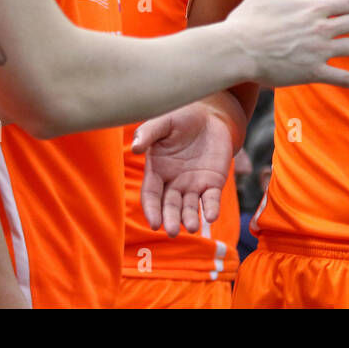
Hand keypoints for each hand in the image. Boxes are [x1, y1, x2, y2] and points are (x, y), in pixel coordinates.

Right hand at [133, 103, 236, 236]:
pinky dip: (211, 209)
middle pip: (170, 205)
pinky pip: (211, 199)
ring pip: (190, 207)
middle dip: (171, 219)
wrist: (211, 116)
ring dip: (190, 218)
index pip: (151, 195)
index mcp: (157, 171)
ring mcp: (194, 185)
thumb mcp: (164, 122)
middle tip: (173, 232)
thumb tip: (135, 148)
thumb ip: (149, 133)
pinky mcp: (213, 183)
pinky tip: (211, 216)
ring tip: (192, 227)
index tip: (155, 223)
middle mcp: (174, 182)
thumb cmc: (182, 118)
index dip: (152, 209)